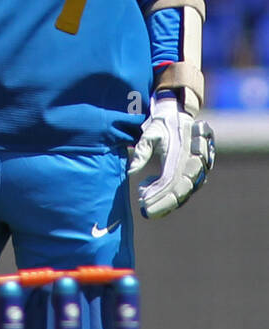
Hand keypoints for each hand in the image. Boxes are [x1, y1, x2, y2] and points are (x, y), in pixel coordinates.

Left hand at [128, 95, 214, 218]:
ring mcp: (198, 169)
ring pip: (185, 193)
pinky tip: (153, 195)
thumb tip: (131, 172)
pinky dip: (171, 196)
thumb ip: (142, 152)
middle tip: (146, 213)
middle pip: (181, 191)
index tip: (144, 203)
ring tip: (147, 206)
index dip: (159, 195)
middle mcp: (194, 163)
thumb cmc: (162, 125)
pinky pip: (186, 190)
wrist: (179, 115)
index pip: (172, 181)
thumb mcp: (150, 134)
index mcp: (184, 153)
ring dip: (166, 202)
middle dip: (163, 204)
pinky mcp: (196, 173)